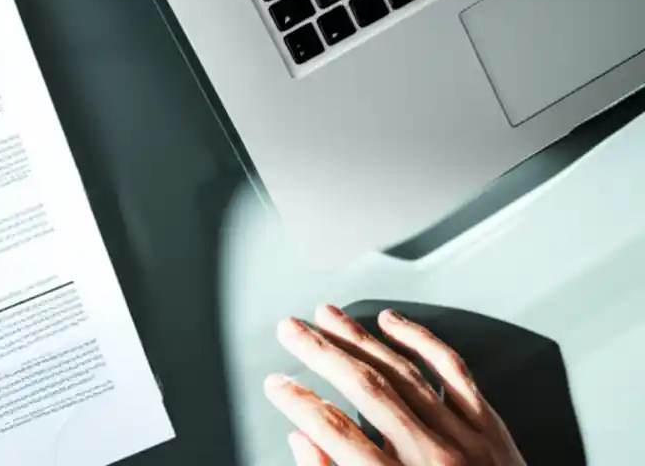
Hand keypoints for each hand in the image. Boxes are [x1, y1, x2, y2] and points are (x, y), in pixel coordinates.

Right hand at [264, 305, 525, 465]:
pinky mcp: (492, 430)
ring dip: (359, 338)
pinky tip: (391, 322)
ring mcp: (467, 440)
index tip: (275, 383)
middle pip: (366, 388)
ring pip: (403, 372)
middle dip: (320, 352)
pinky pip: (453, 370)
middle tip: (289, 328)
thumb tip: (301, 439)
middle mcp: (434, 458)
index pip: (335, 431)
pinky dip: (420, 341)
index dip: (298, 402)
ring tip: (326, 315)